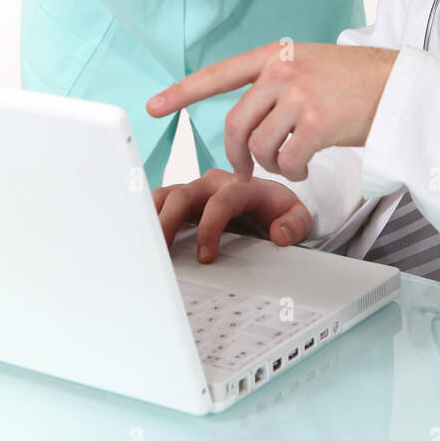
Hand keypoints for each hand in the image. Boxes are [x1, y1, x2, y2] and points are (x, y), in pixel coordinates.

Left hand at [147, 42, 397, 180]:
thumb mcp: (309, 64)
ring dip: (270, 165)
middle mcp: (282, 71)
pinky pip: (286, 160)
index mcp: (275, 56)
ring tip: (290, 164)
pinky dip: (291, 172)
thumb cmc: (355, 80)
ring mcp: (299, 95)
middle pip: (235, 123)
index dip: (182, 92)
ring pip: (259, 146)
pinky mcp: (318, 122)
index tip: (153, 106)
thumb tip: (250, 114)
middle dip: (236, 154)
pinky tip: (305, 167)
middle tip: (246, 169)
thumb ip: (277, 80)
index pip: (218, 74)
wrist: (397, 84)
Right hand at [153, 169, 312, 261]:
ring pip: (167, 195)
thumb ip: (294, 224)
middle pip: (184, 194)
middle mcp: (215, 183)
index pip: (220, 202)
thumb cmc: (278, 210)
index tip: (205, 257)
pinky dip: (149, 213)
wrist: (270, 203)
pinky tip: (142, 233)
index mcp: (241, 186)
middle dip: (170, 222)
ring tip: (146, 244)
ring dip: (154, 217)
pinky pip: (160, 200)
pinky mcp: (184, 198)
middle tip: (162, 252)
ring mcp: (197, 189)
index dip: (210, 228)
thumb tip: (279, 234)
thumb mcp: (297, 216)